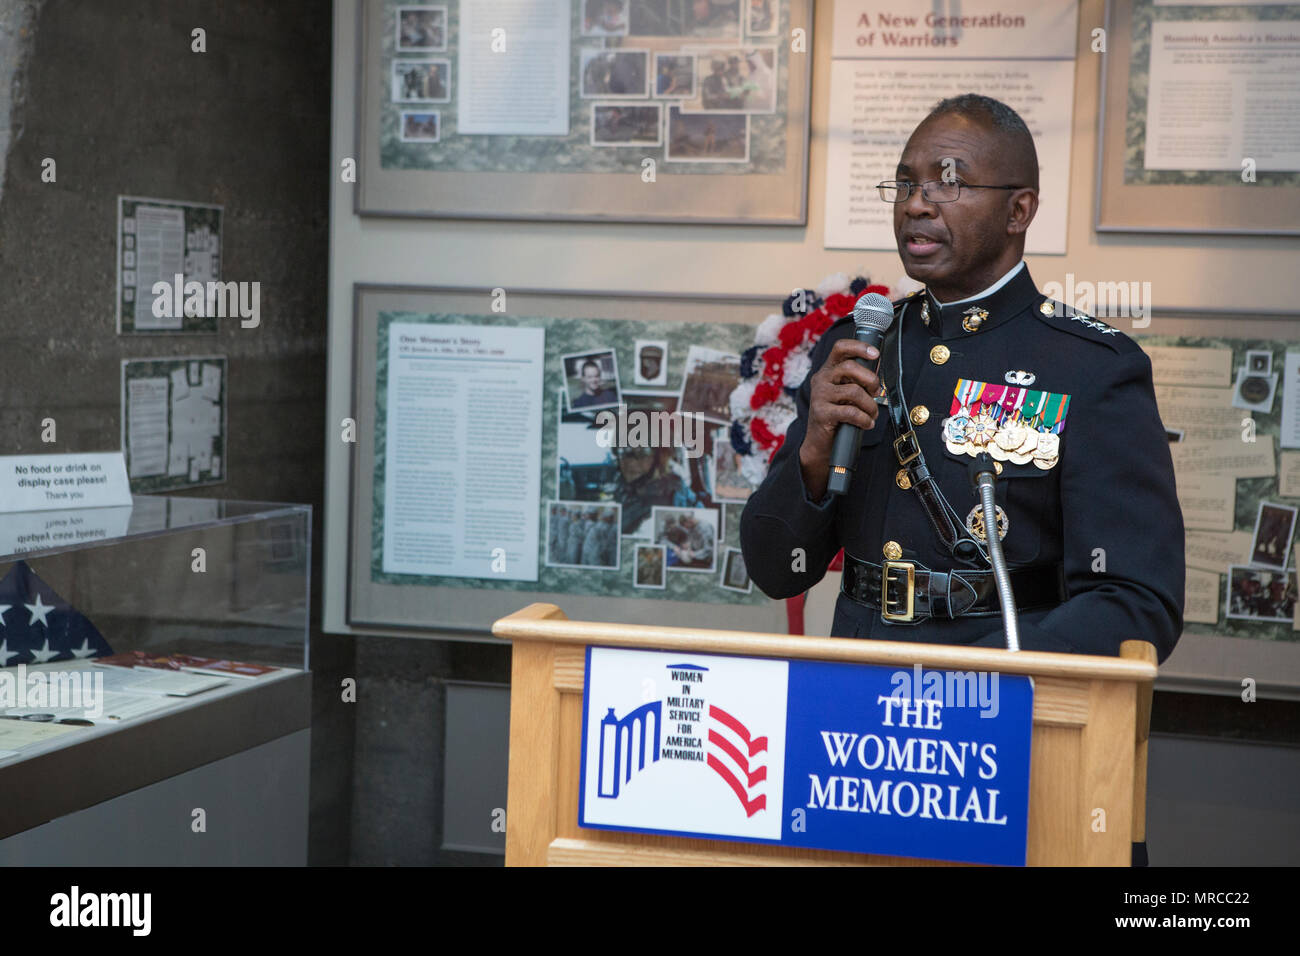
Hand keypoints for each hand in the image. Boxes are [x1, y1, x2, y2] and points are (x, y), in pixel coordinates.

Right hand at [799, 339, 882, 497]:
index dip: (859, 347)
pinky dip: (864, 419)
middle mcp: (821, 380)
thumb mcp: (845, 394)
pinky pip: (851, 412)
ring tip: (872, 414)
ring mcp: (820, 396)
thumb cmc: (837, 416)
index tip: (875, 354)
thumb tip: (876, 373)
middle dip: (870, 380)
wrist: (820, 442)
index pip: (840, 348)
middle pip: (849, 367)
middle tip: (875, 393)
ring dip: (870, 405)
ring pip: (854, 391)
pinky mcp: (822, 413)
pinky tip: (867, 424)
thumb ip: (856, 381)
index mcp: (827, 371)